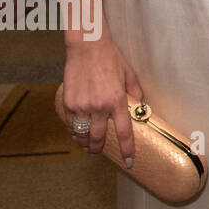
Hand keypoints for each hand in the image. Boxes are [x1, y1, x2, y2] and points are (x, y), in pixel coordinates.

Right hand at [62, 39, 143, 160]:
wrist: (87, 48)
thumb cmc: (111, 59)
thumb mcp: (129, 74)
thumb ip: (135, 93)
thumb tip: (141, 107)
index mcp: (117, 100)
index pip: (124, 132)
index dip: (126, 149)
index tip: (128, 161)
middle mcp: (99, 106)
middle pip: (99, 138)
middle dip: (99, 148)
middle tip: (98, 151)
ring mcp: (81, 105)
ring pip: (82, 134)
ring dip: (85, 143)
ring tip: (87, 144)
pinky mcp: (68, 103)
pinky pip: (70, 124)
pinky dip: (73, 130)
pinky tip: (76, 130)